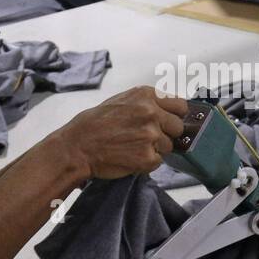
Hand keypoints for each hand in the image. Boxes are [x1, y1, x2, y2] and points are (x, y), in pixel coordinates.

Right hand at [53, 86, 187, 178]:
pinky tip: (130, 157)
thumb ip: (147, 103)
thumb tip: (169, 112)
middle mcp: (152, 112)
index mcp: (147, 95)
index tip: (168, 122)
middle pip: (178, 127)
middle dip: (167, 134)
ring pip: (169, 146)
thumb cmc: (96, 123)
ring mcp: (151, 135)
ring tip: (133, 147)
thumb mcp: (122, 100)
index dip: (175, 116)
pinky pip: (158, 161)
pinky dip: (147, 162)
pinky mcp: (148, 157)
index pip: (181, 106)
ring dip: (155, 149)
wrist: (78, 145)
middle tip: (148, 138)